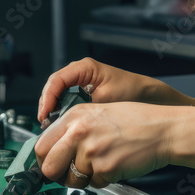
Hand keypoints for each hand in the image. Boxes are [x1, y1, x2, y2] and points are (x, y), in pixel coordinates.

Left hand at [34, 101, 174, 188]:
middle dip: (57, 175)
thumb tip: (53, 151)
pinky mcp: (105, 168)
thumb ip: (73, 129)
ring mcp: (91, 151)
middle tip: (69, 174)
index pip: (41, 146)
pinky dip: (103, 179)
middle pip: (48, 167)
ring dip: (83, 179)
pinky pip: (94, 184)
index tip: (50, 165)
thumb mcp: (96, 114)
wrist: (161, 129)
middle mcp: (79, 132)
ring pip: (71, 180)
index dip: (44, 160)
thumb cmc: (134, 121)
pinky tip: (116, 164)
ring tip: (101, 164)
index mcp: (74, 117)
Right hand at [36, 58, 162, 124]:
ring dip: (52, 110)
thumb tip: (65, 122)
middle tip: (44, 124)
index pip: (56, 80)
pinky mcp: (83, 94)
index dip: (47, 98)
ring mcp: (80, 82)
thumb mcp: (106, 100)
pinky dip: (62, 113)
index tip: (44, 115)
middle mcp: (79, 72)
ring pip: (57, 95)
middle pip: (53, 87)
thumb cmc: (131, 94)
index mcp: (84, 68)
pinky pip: (66, 101)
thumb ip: (85, 109)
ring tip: (50, 126)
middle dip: (47, 105)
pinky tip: (62, 125)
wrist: (149, 97)